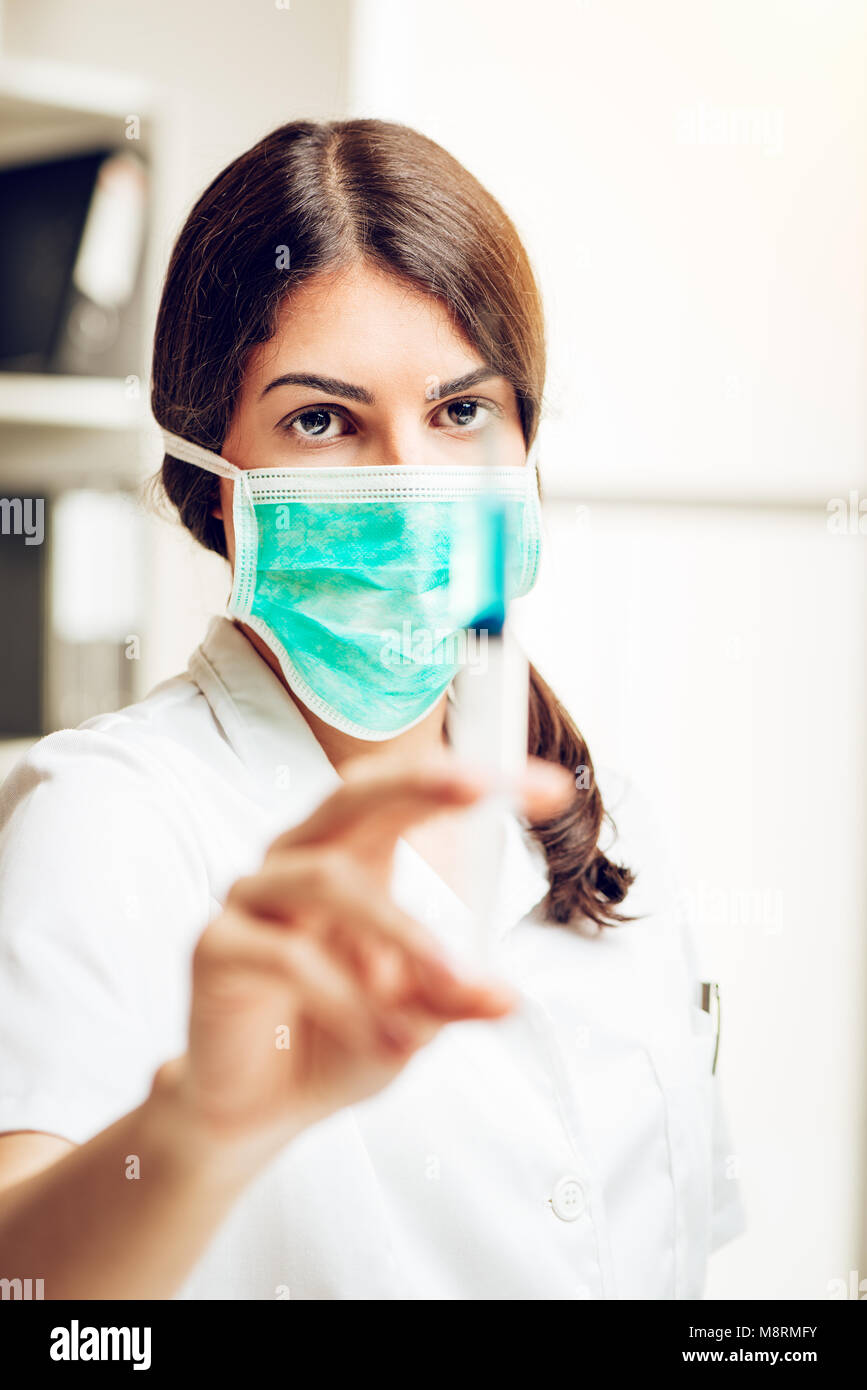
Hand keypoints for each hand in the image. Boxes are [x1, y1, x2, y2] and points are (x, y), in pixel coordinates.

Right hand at [163, 750, 572, 1165]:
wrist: (256, 1111)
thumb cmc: (339, 1039)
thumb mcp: (416, 1020)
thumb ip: (454, 998)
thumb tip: (505, 995)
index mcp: (354, 856)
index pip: (412, 799)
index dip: (477, 782)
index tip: (553, 788)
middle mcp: (301, 859)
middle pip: (353, 795)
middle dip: (420, 784)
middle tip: (480, 788)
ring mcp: (254, 897)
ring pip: (329, 878)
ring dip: (403, 932)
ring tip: (453, 987)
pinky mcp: (217, 947)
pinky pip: (287, 956)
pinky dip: (349, 1000)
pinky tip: (387, 1042)